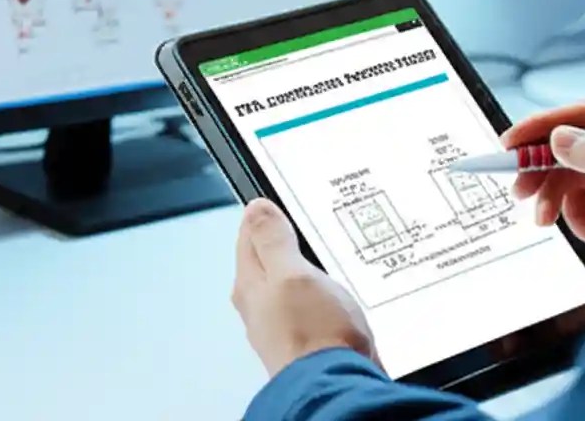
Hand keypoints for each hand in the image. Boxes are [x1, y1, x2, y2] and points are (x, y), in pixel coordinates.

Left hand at [232, 199, 378, 377]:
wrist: (336, 385)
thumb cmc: (312, 335)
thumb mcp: (292, 273)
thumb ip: (273, 240)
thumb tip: (256, 209)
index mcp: (251, 285)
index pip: (248, 237)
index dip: (263, 214)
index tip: (277, 199)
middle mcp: (262, 305)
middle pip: (269, 260)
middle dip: (285, 240)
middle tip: (302, 222)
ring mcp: (285, 322)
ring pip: (291, 282)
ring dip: (305, 267)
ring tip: (321, 253)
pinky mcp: (310, 337)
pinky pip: (311, 303)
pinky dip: (320, 292)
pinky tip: (335, 291)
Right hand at [503, 104, 584, 270]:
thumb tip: (561, 137)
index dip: (544, 126)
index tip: (512, 142)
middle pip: (573, 146)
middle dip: (546, 173)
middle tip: (522, 193)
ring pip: (573, 175)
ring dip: (560, 202)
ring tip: (553, 224)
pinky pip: (583, 199)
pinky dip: (580, 220)